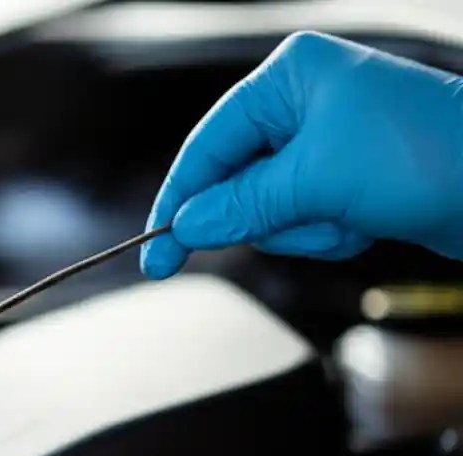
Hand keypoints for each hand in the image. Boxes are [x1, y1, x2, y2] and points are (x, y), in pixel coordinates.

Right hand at [141, 31, 462, 278]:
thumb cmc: (424, 158)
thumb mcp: (315, 182)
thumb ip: (241, 205)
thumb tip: (187, 225)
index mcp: (288, 77)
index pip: (207, 144)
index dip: (178, 200)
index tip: (157, 252)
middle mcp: (302, 102)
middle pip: (233, 179)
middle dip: (265, 214)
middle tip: (296, 224)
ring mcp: (324, 140)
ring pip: (265, 207)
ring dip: (301, 228)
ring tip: (346, 219)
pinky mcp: (344, 176)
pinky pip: (301, 218)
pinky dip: (324, 232)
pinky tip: (362, 223)